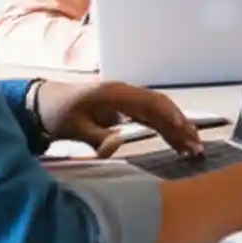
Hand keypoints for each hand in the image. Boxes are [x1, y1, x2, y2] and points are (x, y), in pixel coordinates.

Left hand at [37, 80, 202, 157]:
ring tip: (194, 148)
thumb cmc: (58, 114)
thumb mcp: (73, 129)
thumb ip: (97, 137)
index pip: (150, 102)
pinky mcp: (126, 109)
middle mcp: (126, 94)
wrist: (44, 103)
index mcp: (115, 94)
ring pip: (160, 113)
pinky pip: (152, 117)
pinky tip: (177, 143)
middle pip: (161, 107)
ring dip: (177, 129)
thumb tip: (119, 145)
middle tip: (197, 146)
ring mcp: (128, 100)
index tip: (183, 129)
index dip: (168, 114)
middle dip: (180, 126)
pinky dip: (166, 129)